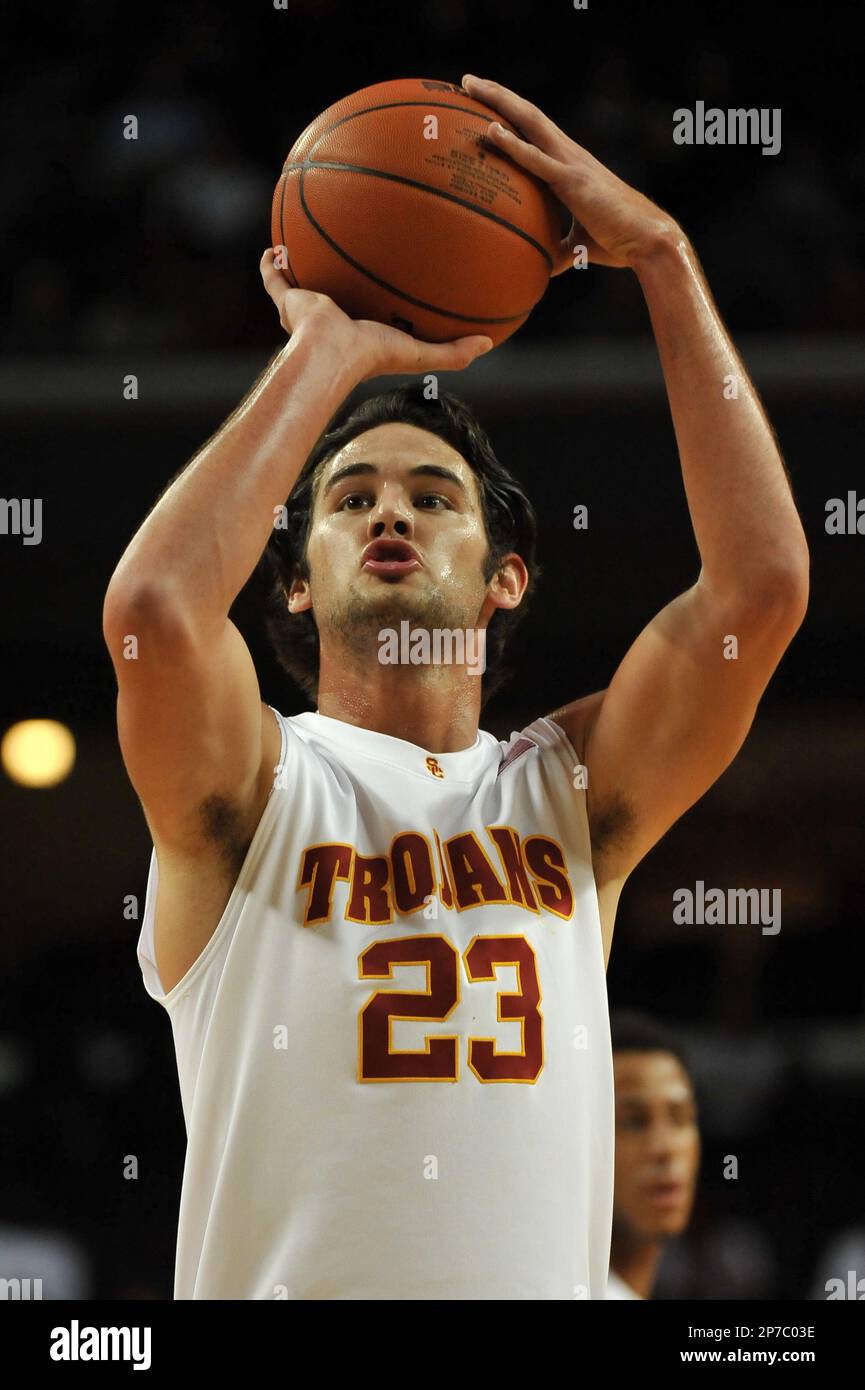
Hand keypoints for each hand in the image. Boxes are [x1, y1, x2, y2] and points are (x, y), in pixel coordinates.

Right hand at [260, 249, 492, 380]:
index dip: (378, 302)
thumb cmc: (372, 356)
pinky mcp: (288, 298)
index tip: (387, 286)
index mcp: (359, 332)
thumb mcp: (420, 353)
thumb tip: (489, 343)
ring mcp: (307, 309)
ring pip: (304, 285)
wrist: (330, 353)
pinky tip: (271, 246)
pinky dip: (270, 264)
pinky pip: (274, 278)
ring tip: (309, 242)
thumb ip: (453, 352)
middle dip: (341, 278)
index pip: (370, 313)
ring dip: (306, 267)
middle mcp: (332, 320)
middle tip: (351, 257)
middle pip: (337, 295)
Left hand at [461, 75, 681, 271]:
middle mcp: (569, 155)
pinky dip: (513, 145)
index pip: (535, 131)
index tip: (483, 103)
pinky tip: (491, 131)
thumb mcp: (580, 244)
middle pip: (528, 115)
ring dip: (499, 102)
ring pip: (530, 123)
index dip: (511, 114)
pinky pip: (537, 159)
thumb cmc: (617, 241)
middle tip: (466, 81)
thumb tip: (541, 265)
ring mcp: (571, 164)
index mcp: (570, 165)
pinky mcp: (573, 181)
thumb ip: (559, 248)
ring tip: (470, 86)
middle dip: (497, 95)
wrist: (646, 241)